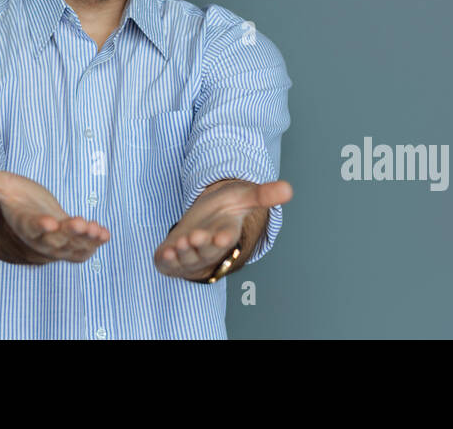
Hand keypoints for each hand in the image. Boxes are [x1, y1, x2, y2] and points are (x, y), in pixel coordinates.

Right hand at [0, 159, 110, 264]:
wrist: (24, 224)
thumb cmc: (14, 203)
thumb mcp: (0, 185)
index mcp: (23, 225)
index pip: (30, 228)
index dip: (39, 227)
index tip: (49, 224)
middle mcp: (41, 240)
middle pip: (55, 242)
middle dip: (68, 234)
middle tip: (80, 223)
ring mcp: (58, 245)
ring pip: (72, 249)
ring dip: (85, 240)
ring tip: (96, 230)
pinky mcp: (73, 245)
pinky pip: (84, 250)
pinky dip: (94, 244)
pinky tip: (104, 234)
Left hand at [153, 179, 292, 280]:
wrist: (201, 222)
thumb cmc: (223, 211)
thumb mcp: (243, 197)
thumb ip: (263, 194)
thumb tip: (289, 189)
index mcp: (226, 232)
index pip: (227, 236)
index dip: (223, 237)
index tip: (222, 236)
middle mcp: (209, 246)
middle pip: (207, 249)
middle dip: (202, 245)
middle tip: (196, 237)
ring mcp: (190, 253)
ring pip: (188, 257)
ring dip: (184, 252)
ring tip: (181, 243)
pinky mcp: (172, 257)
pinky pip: (169, 263)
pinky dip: (166, 260)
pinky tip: (163, 253)